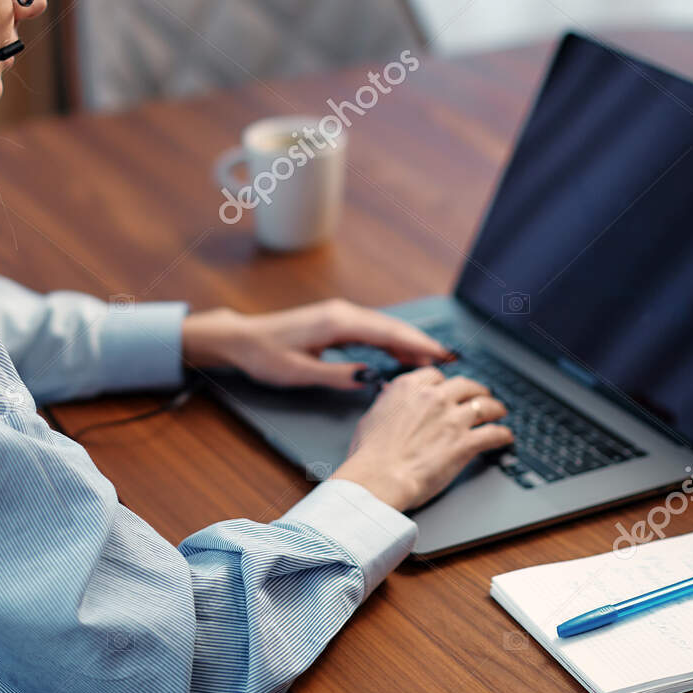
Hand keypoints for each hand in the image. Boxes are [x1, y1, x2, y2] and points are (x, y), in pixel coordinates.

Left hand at [181, 298, 450, 388]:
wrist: (242, 339)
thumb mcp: (299, 373)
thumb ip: (337, 375)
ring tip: (434, 362)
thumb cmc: (265, 356)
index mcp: (337, 323)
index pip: (386, 333)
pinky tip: (402, 357)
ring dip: (408, 344)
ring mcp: (340, 315)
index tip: (442, 355)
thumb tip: (371, 379)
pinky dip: (391, 342)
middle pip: (391, 327)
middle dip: (421, 343)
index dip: (417, 344)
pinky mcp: (336, 322)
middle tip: (450, 360)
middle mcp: (342, 313)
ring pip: (383, 328)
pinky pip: (372, 330)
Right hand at [333, 367, 514, 509]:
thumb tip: (391, 399)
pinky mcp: (465, 442)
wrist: (378, 477)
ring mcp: (452, 419)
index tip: (448, 389)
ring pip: (485, 405)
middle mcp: (434, 398)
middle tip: (479, 396)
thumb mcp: (371, 416)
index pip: (435, 375)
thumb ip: (388, 403)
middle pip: (465, 385)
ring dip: (494, 407)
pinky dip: (502, 435)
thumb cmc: (369, 454)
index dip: (444, 383)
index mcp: (408, 388)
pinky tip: (505, 437)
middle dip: (475, 390)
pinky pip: (493, 433)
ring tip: (499, 411)